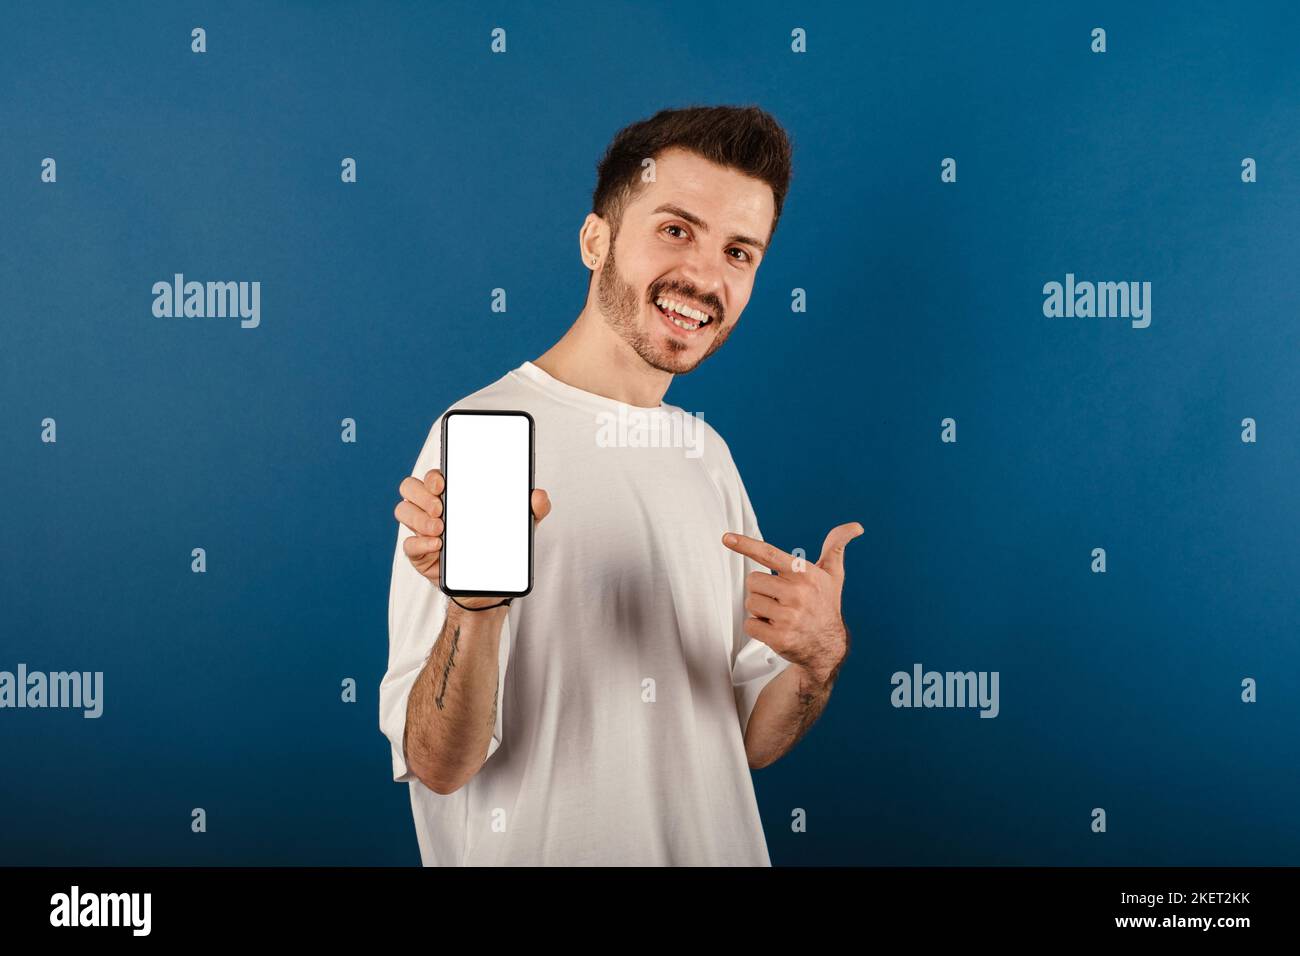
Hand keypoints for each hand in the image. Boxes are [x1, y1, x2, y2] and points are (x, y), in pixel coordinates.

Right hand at [395, 468, 551, 608]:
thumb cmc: (497, 548)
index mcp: (453, 496)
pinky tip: (437, 546)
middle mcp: (433, 509)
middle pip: (410, 488)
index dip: (433, 475)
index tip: (444, 482)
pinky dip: (420, 542)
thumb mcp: (519, 529)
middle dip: (422, 494)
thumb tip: (539, 495)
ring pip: (403, 510)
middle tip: (442, 507)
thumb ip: (533, 510)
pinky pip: (408, 544)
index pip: (433, 476)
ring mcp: (423, 531)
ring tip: (440, 528)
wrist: (488, 588)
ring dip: (419, 516)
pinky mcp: (420, 555)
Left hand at [722, 522, 864, 684]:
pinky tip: (776, 629)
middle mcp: (797, 593)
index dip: (746, 545)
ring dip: (760, 610)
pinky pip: (750, 625)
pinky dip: (758, 628)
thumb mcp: (833, 575)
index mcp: (805, 574)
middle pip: (753, 581)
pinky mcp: (780, 638)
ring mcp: (788, 617)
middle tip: (780, 599)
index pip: (769, 554)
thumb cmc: (825, 604)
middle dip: (761, 590)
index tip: (726, 538)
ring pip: (750, 603)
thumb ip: (836, 546)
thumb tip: (856, 527)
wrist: (829, 645)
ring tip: (780, 615)